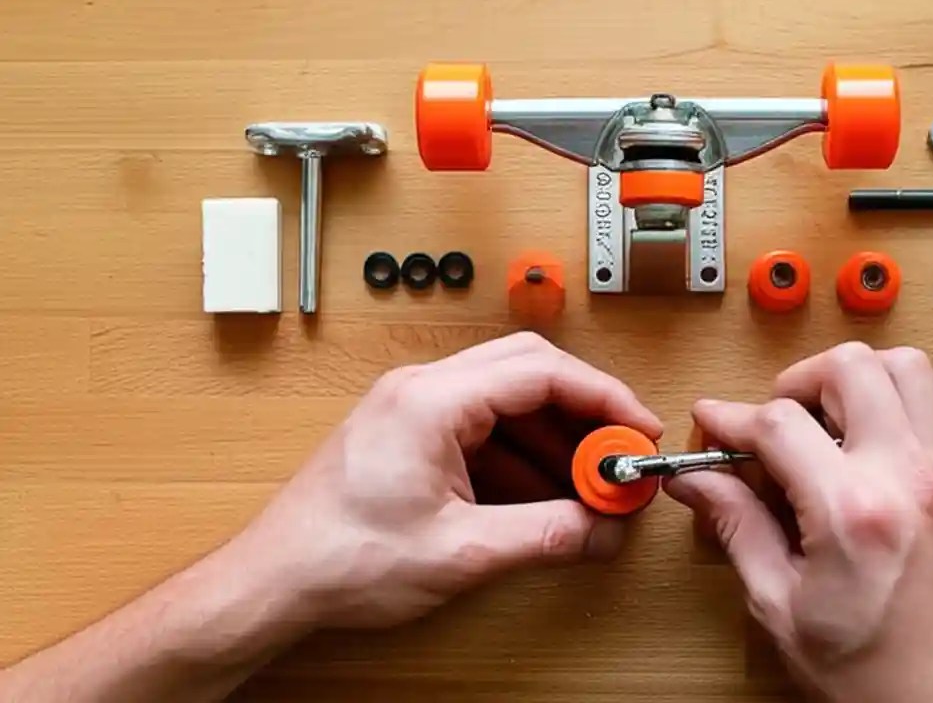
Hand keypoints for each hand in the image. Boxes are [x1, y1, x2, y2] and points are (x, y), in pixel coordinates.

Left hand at [231, 332, 662, 628]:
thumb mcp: (461, 552)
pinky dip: (524, 454)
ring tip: (591, 483)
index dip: (602, 396)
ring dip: (556, 437)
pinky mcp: (412, 436)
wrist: (275, 581)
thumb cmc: (340, 557)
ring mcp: (414, 410)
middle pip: (529, 371)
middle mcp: (422, 390)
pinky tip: (547, 494)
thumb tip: (601, 529)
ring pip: (509, 399)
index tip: (636, 429)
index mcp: (431, 400)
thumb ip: (544, 535)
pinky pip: (484, 427)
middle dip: (585, 410)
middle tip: (621, 451)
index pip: (540, 371)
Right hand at [665, 344, 932, 702]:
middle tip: (773, 422)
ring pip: (907, 366)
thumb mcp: (780, 605)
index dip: (731, 417)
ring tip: (828, 418)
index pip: (779, 423)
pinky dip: (914, 393)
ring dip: (858, 378)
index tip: (711, 425)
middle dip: (797, 383)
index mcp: (852, 511)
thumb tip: (696, 480)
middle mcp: (908, 477)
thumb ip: (737, 527)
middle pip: (848, 368)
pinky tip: (883, 428)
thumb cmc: (872, 675)